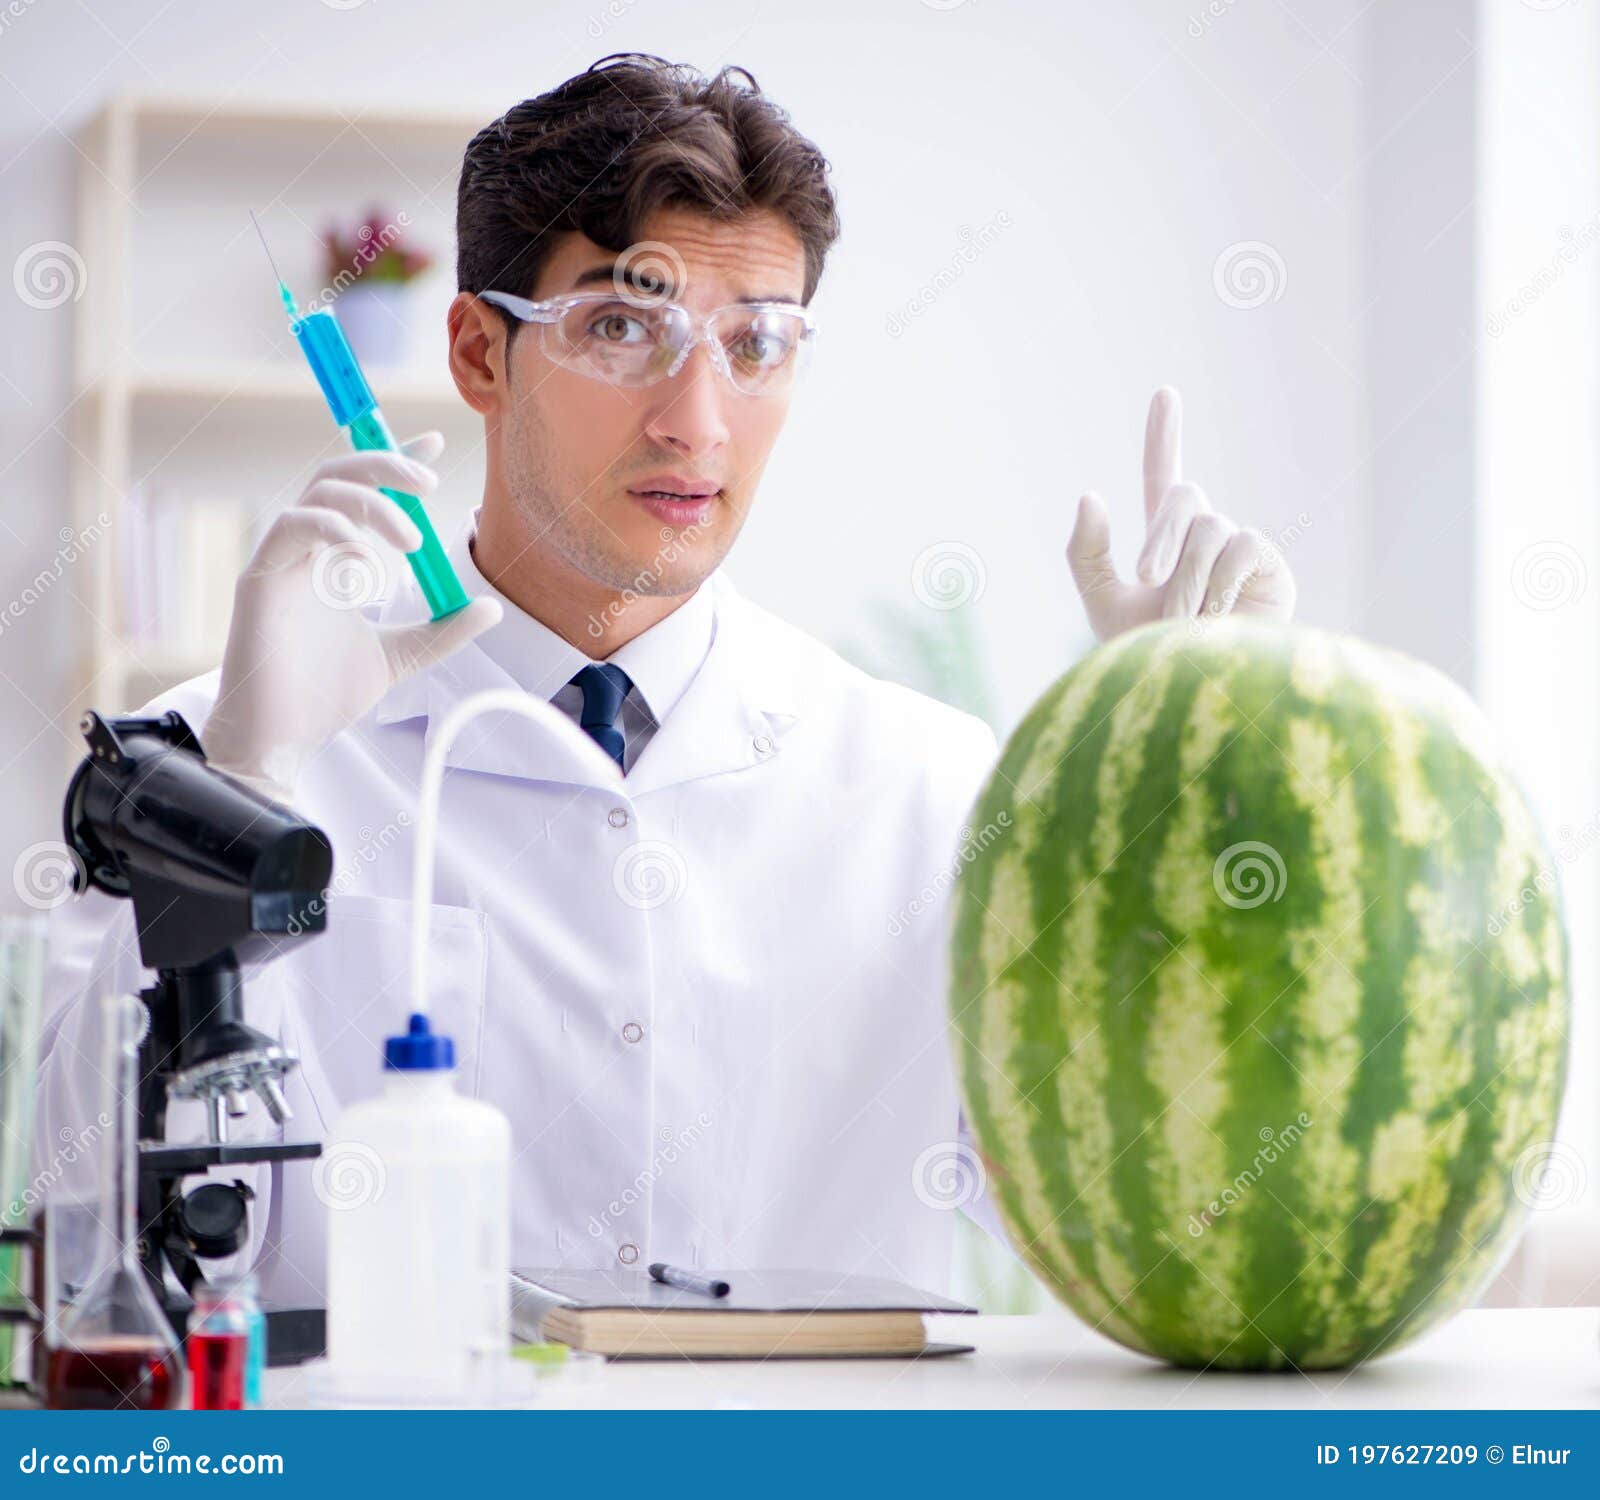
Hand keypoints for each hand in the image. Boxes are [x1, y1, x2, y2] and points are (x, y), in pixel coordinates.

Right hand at [200, 432, 501, 801]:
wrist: (283, 739)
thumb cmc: (326, 697)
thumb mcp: (403, 656)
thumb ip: (443, 630)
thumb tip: (492, 607)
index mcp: (331, 557)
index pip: (362, 489)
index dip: (396, 459)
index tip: (437, 445)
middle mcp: (304, 549)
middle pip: (338, 474)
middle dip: (385, 463)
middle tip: (429, 482)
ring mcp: (279, 560)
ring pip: (320, 491)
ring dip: (373, 504)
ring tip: (412, 541)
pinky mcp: (259, 578)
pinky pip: (292, 526)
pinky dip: (332, 528)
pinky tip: (363, 559)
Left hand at [1065, 388, 1295, 640]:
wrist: (1192, 690)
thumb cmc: (1151, 653)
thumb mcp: (1103, 604)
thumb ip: (1086, 553)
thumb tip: (1091, 495)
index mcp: (1166, 540)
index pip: (1162, 478)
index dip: (1163, 437)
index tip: (1165, 393)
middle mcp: (1206, 535)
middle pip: (1184, 493)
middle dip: (1160, 534)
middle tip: (1144, 578)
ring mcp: (1240, 546)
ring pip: (1209, 527)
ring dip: (1187, 579)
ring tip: (1186, 623)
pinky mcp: (1270, 565)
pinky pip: (1240, 548)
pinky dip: (1219, 584)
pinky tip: (1218, 618)